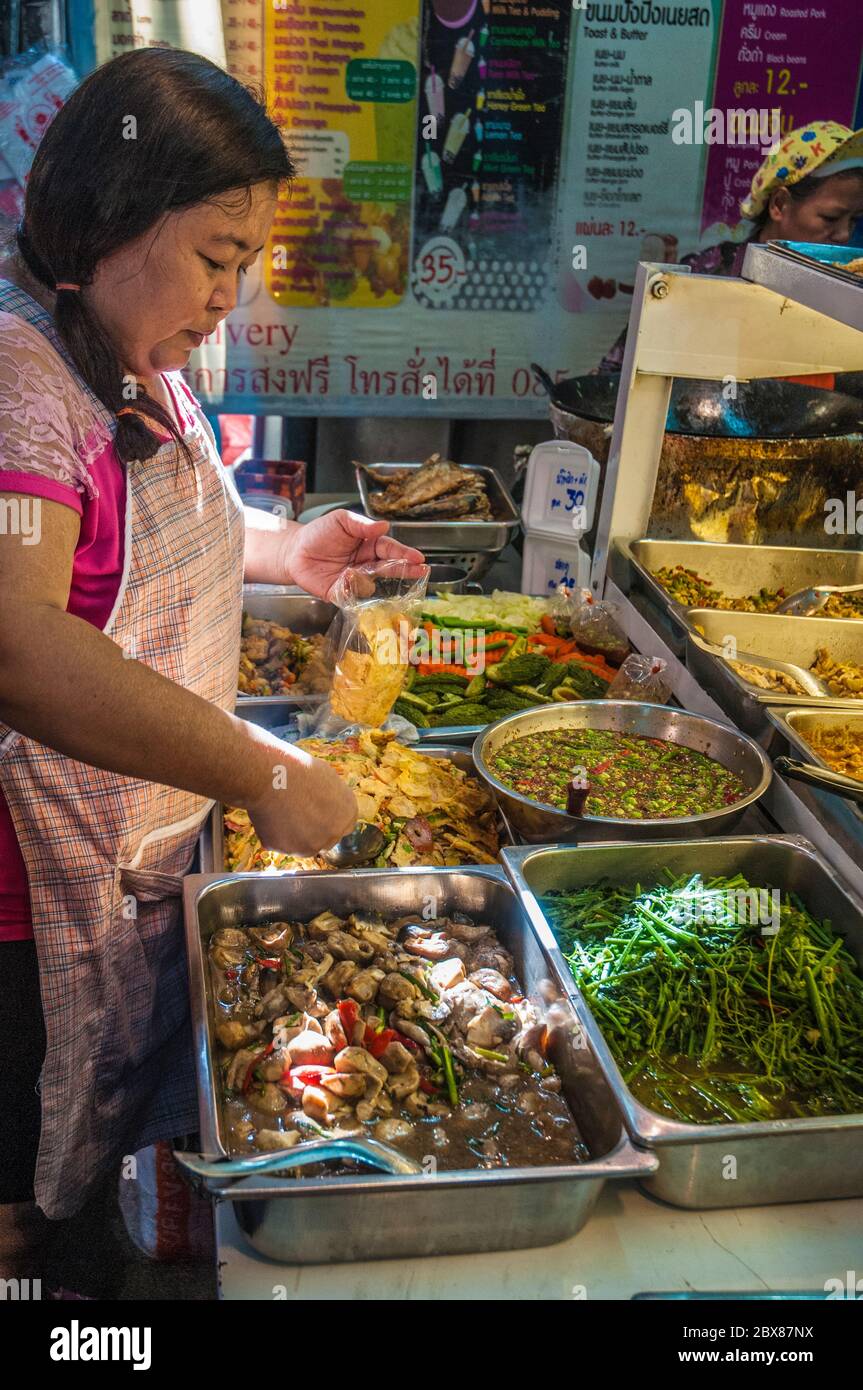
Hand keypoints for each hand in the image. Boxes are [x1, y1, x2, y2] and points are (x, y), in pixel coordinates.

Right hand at [247, 746, 357, 857]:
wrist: (270, 778)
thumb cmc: (297, 770)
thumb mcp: (326, 778)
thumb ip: (332, 798)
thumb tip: (326, 804)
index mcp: (348, 813)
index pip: (344, 825)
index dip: (330, 819)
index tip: (317, 812)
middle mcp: (334, 833)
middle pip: (326, 838)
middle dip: (314, 829)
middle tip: (297, 812)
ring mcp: (312, 845)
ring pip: (305, 844)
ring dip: (295, 834)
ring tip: (281, 811)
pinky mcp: (289, 850)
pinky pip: (283, 845)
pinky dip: (277, 836)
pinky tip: (272, 817)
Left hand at [286, 509, 424, 601]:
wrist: (294, 550)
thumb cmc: (319, 533)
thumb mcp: (341, 520)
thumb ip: (362, 524)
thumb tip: (384, 526)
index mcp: (369, 545)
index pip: (390, 549)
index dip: (404, 553)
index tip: (417, 558)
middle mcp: (366, 564)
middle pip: (389, 569)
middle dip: (406, 570)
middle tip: (420, 571)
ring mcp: (355, 580)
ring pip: (371, 584)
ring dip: (366, 577)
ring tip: (352, 570)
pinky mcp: (341, 594)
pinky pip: (352, 595)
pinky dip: (350, 589)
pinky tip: (344, 579)